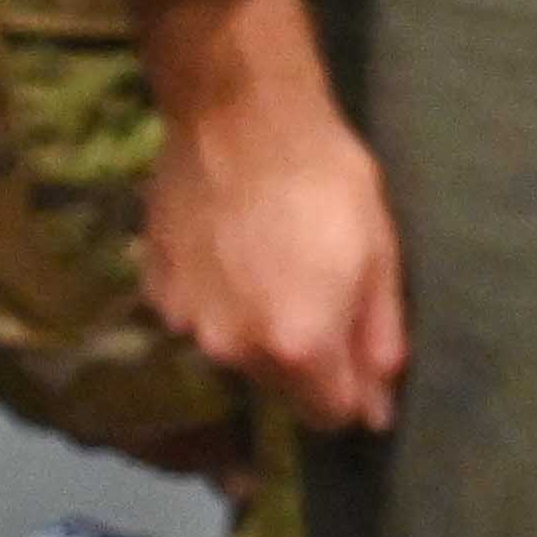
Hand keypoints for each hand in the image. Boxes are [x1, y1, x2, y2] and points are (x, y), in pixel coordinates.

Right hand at [131, 0, 402, 436]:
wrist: (239, 122)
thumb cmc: (329, 184)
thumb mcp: (380, 259)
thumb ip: (380, 339)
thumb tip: (380, 405)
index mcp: (297, 347)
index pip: (330, 415)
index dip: (355, 398)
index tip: (367, 371)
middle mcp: (233, 351)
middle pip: (281, 389)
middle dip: (310, 364)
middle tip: (328, 298)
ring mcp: (186, 324)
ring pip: (238, 355)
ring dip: (261, 332)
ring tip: (280, 269)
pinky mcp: (156, 292)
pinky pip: (200, 319)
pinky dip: (221, 303)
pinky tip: (237, 256)